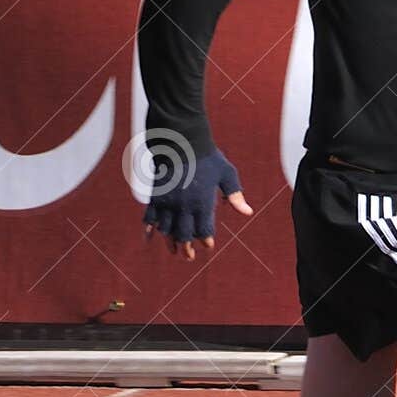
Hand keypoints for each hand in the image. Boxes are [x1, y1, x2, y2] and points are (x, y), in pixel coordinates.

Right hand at [143, 144, 252, 261]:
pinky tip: (149, 238)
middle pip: (184, 236)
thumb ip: (235, 195)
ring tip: (173, 250)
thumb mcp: (226, 174)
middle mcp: (184, 206)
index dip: (205, 240)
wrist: (180, 140)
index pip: (204, 231)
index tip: (207, 245)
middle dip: (187, 249)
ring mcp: (168, 202)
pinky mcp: (155, 197)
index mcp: (203, 202)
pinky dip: (148, 230)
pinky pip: (149, 219)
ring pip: (166, 231)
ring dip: (170, 242)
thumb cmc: (207, 157)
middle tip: (189, 256)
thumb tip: (248, 213)